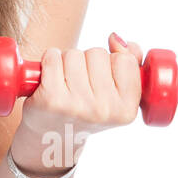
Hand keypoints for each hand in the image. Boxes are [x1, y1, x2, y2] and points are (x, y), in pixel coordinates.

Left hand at [14, 33, 145, 163]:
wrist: (50, 138)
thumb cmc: (85, 109)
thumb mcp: (116, 94)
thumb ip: (130, 62)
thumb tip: (116, 39)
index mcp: (126, 110)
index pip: (125, 60)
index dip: (110, 62)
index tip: (101, 79)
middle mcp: (103, 110)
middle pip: (97, 53)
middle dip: (86, 61)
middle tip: (80, 84)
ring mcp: (77, 105)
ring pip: (74, 53)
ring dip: (66, 61)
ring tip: (65, 83)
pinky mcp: (51, 99)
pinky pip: (52, 57)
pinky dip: (48, 60)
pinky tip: (48, 78)